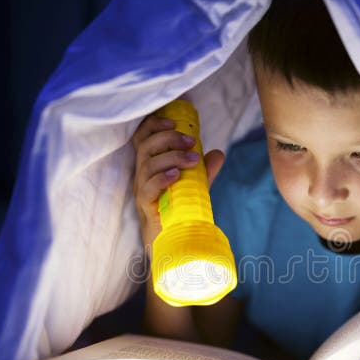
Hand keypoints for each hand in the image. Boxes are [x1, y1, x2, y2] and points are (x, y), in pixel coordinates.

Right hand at [131, 114, 224, 246]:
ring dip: (172, 157)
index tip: (174, 122)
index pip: (142, 137)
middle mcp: (142, 173)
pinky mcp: (144, 204)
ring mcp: (141, 188)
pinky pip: (148, 187)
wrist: (171, 236)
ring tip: (193, 160)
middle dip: (169, 139)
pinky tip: (177, 175)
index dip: (153, 125)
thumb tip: (218, 153)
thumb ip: (204, 170)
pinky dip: (163, 178)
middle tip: (191, 142)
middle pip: (146, 146)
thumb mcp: (194, 185)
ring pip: (148, 165)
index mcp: (150, 163)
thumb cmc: (179, 207)